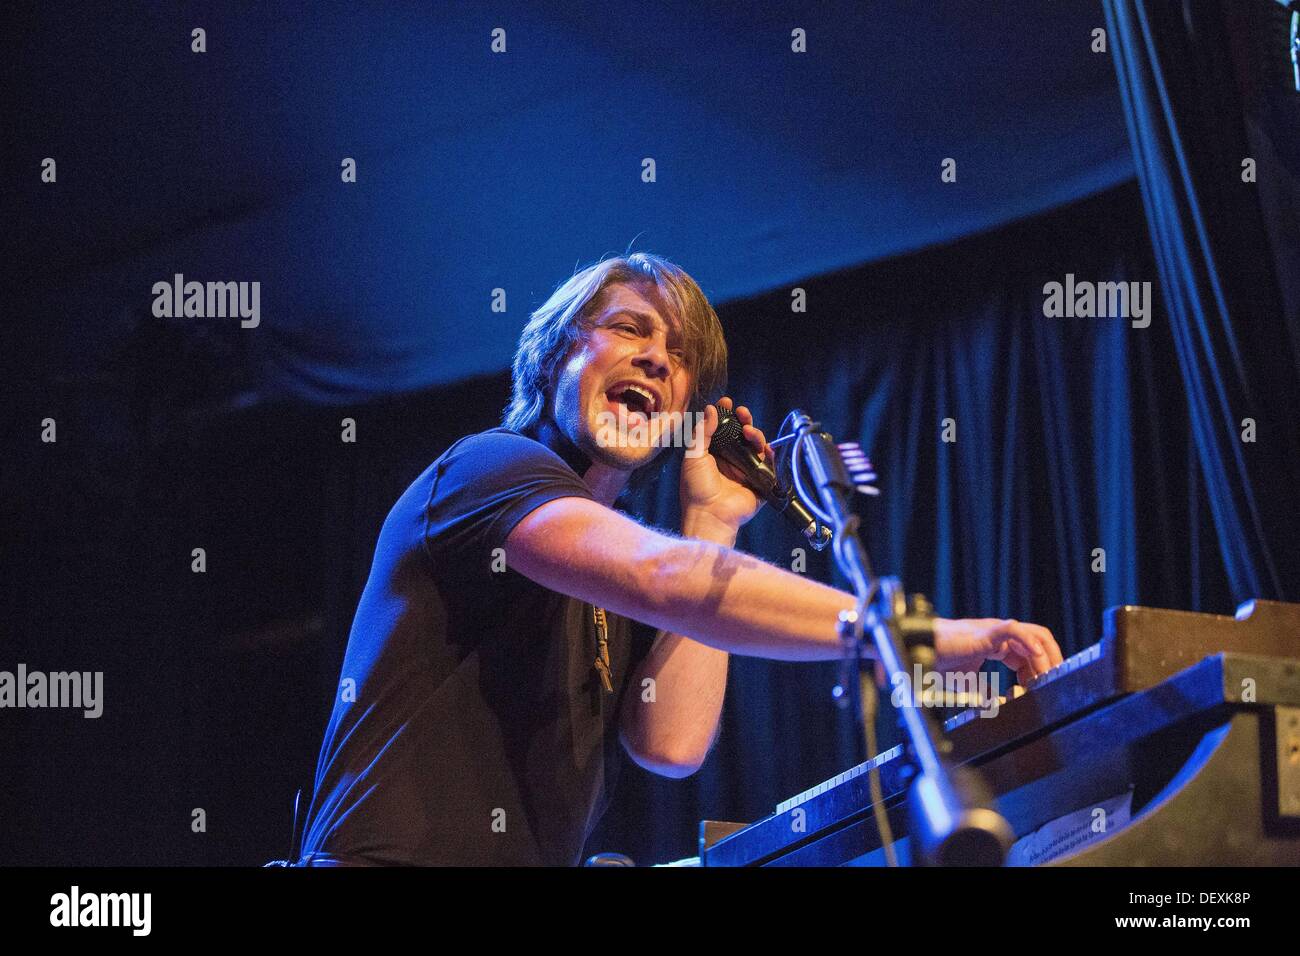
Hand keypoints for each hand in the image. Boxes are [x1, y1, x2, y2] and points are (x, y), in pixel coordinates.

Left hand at [681, 397, 774, 532]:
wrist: (710, 515)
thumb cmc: (697, 489)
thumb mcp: (694, 457)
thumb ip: (702, 433)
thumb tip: (711, 409)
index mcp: (714, 454)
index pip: (722, 429)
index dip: (726, 415)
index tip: (727, 402)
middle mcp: (731, 460)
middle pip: (742, 434)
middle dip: (744, 420)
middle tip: (742, 412)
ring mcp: (746, 470)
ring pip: (756, 446)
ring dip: (755, 434)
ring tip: (749, 432)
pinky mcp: (759, 482)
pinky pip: (769, 465)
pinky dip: (770, 454)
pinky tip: (765, 448)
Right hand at [931, 617, 1063, 686]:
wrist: (919, 652)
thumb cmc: (938, 662)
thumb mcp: (968, 682)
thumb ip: (983, 691)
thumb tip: (996, 704)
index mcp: (994, 644)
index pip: (1029, 652)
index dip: (1039, 669)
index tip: (1041, 687)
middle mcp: (998, 635)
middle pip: (1038, 640)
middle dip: (1051, 660)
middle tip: (1054, 681)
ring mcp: (993, 631)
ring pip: (1033, 634)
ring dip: (1046, 654)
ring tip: (1049, 674)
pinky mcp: (985, 633)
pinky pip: (1014, 630)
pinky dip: (1029, 642)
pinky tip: (1038, 657)